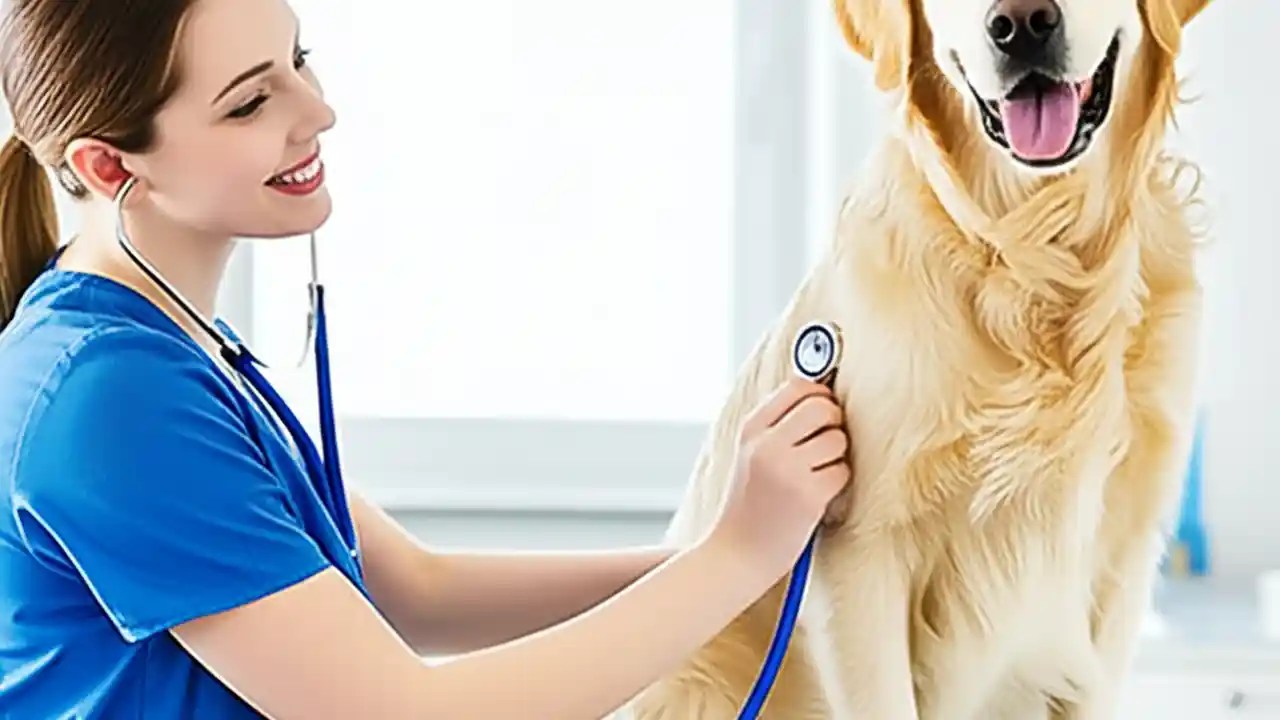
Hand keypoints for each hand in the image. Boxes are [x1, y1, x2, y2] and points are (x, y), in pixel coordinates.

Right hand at [708, 376, 852, 582]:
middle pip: (822, 406)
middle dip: (833, 421)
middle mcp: (766, 445)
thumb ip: (776, 424)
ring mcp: (787, 470)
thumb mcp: (748, 454)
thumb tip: (821, 394)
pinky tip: (817, 495)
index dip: (818, 394)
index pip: (797, 387)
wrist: (736, 553)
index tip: (819, 412)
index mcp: (750, 429)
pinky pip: (842, 471)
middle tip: (824, 441)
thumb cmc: (749, 504)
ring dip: (836, 456)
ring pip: (837, 439)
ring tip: (815, 474)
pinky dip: (836, 482)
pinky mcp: (808, 496)